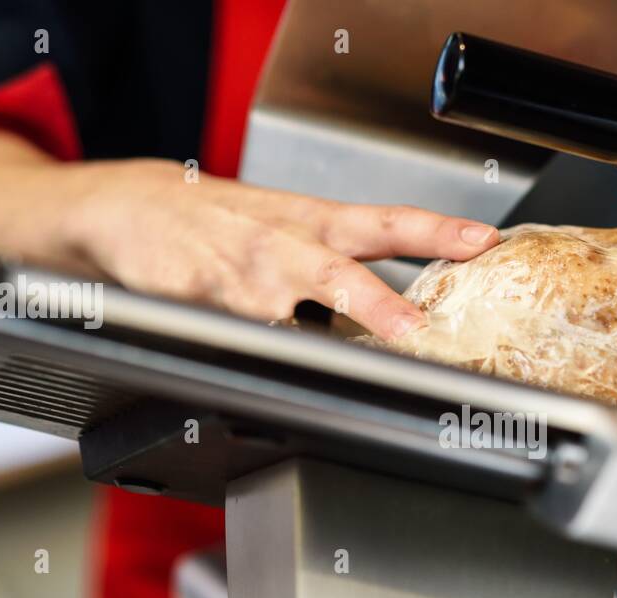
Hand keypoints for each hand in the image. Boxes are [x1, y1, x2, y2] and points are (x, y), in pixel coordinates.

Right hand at [68, 159, 499, 337]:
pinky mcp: (194, 300)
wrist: (133, 208)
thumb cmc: (224, 222)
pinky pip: (228, 337)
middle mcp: (283, 247)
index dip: (437, 231)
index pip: (388, 222)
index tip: (483, 241)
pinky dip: (244, 350)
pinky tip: (249, 356)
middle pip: (337, 272)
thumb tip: (406, 309)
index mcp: (314, 224)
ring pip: (281, 315)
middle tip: (414, 331)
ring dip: (307, 339)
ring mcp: (238, 276)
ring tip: (335, 370)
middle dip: (378, 304)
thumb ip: (344, 259)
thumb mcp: (291, 224)